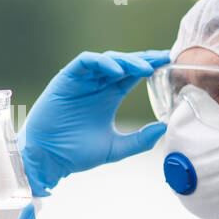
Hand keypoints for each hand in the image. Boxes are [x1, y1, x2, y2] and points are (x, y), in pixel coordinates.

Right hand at [19, 49, 169, 194]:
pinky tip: (117, 71)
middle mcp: (96, 85)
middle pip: (123, 63)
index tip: (170, 64)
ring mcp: (81, 81)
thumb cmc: (76, 154)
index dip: (150, 67)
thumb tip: (164, 128)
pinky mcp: (66, 79)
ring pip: (107, 60)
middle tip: (163, 59)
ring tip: (144, 69)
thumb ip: (139, 140)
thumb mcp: (115, 148)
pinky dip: (101, 62)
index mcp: (108, 96)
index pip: (132, 75)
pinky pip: (85, 62)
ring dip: (126, 61)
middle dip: (143, 59)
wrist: (48, 159)